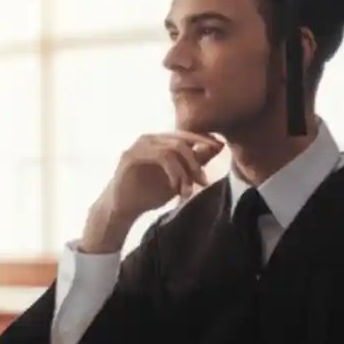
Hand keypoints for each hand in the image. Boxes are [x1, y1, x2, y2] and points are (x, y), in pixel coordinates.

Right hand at [79, 132, 222, 252]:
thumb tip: (218, 146)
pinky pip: (161, 157)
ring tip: (187, 191)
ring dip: (185, 171)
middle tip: (203, 182)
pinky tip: (175, 187)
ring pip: (173, 149)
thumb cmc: (149, 193)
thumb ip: (195, 162)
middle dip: (196, 162)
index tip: (220, 150)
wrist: (123, 208)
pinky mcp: (132, 155)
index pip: (188, 134)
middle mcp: (150, 138)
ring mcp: (140, 145)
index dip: (205, 140)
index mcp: (161, 141)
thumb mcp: (179, 178)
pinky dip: (173, 172)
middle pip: (183, 140)